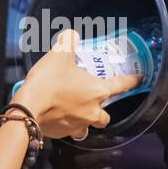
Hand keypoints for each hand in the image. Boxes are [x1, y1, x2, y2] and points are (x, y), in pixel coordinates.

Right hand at [13, 29, 142, 139]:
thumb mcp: (59, 54)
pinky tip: (59, 116)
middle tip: (92, 98)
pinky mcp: (63, 134)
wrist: (28, 108)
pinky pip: (70, 131)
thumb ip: (68, 41)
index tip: (139, 78)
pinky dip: (67, 125)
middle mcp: (92, 111)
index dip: (132, 80)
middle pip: (106, 115)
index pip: (122, 85)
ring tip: (76, 112)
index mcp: (97, 91)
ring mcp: (78, 125)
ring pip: (89, 126)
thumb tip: (71, 35)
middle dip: (102, 108)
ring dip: (86, 121)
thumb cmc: (48, 81)